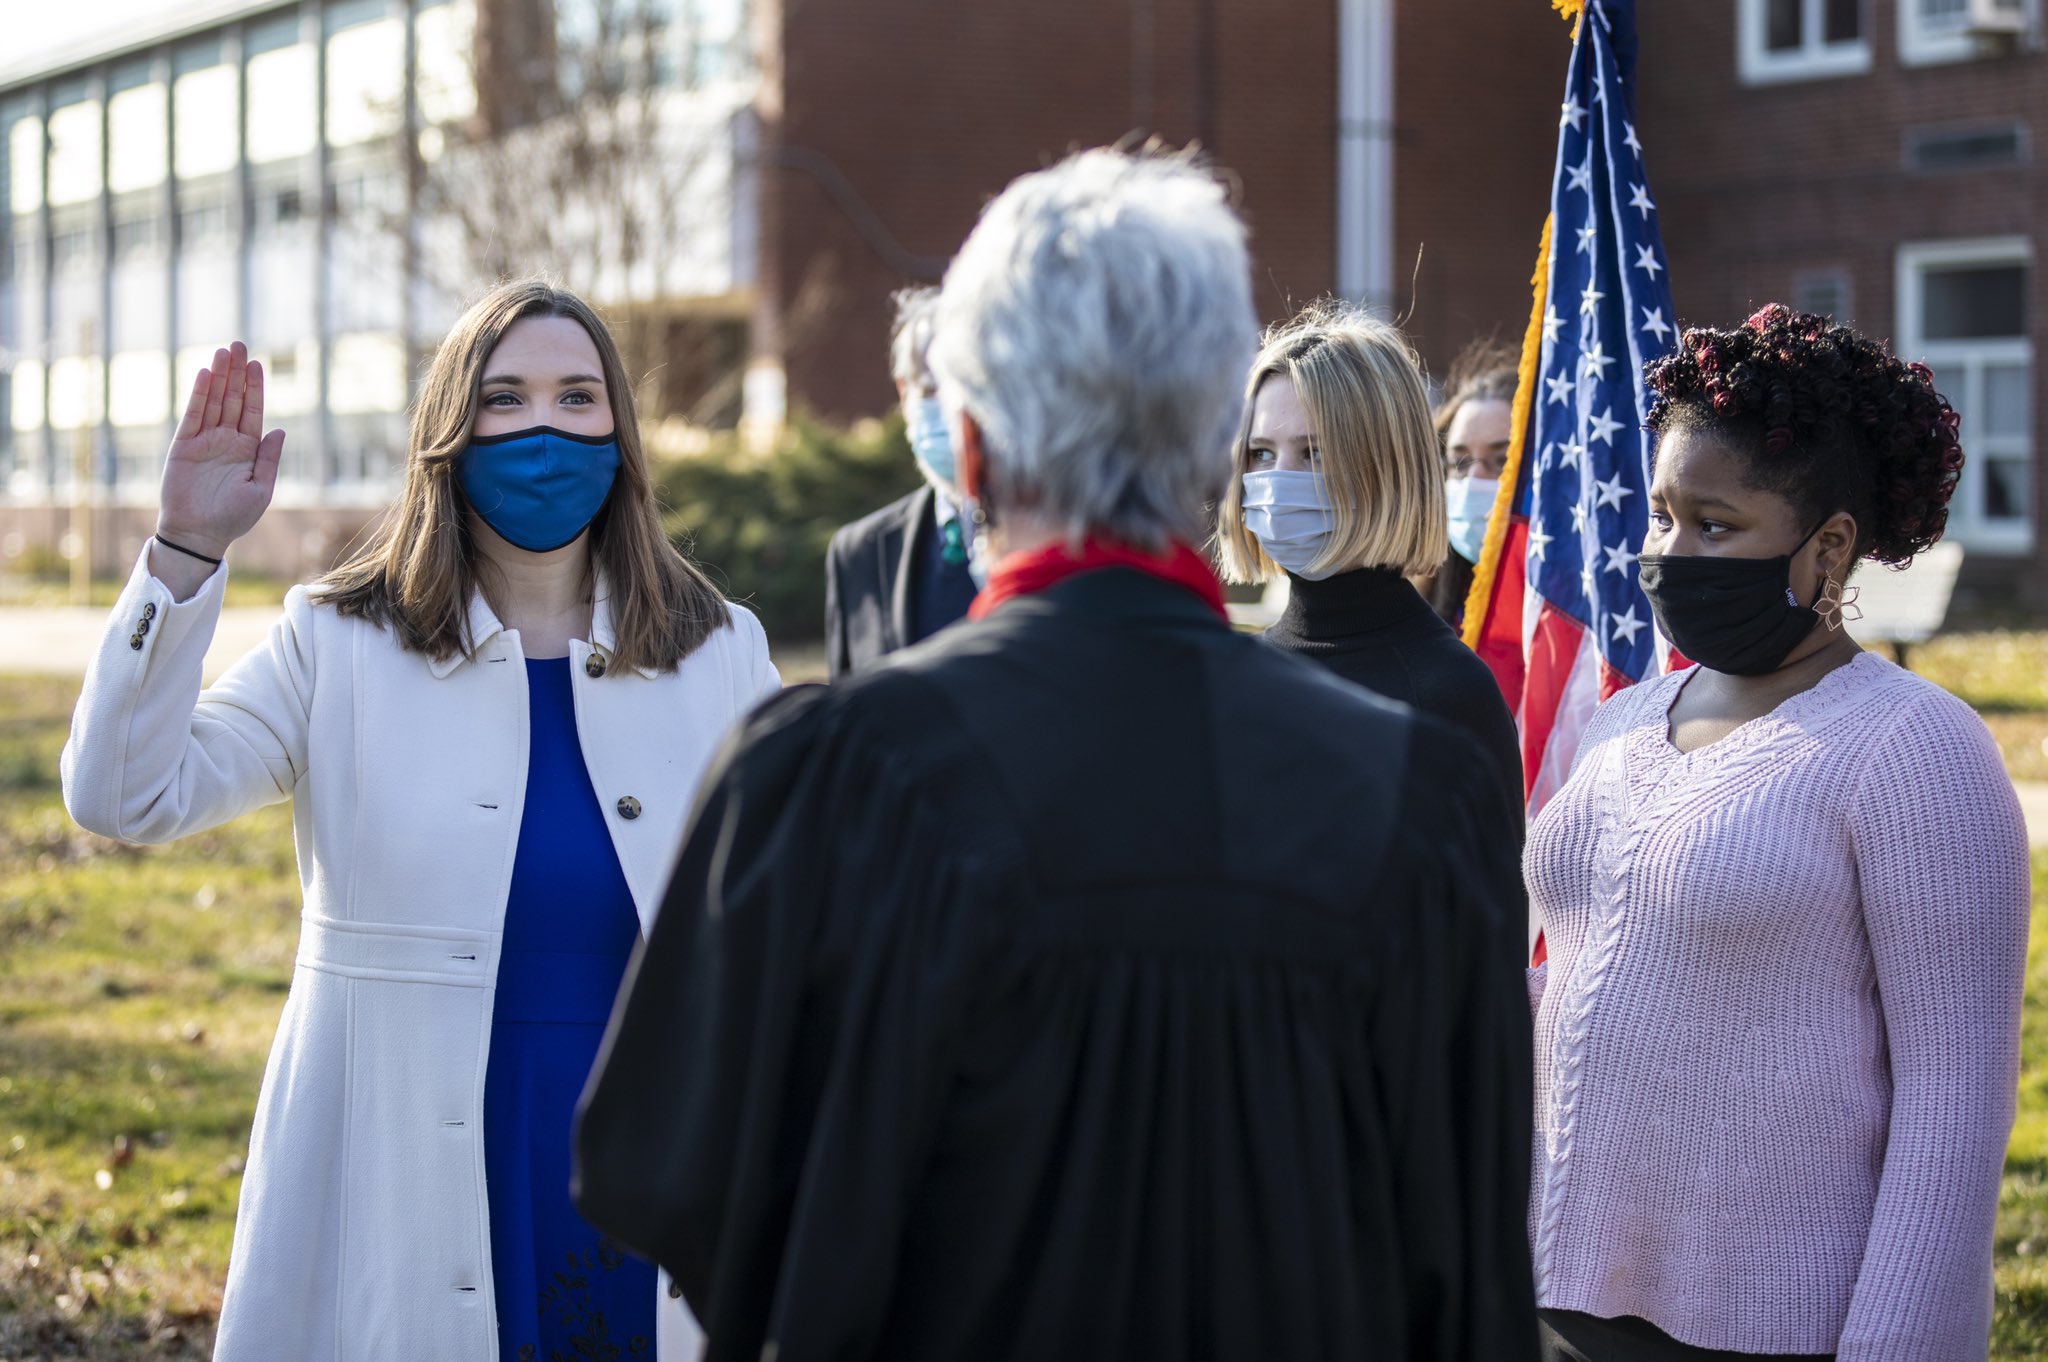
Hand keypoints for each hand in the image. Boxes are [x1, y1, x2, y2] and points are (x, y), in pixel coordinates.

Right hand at [155, 343, 286, 559]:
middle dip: (236, 373)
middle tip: (238, 345)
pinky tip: (205, 375)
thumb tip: (279, 429)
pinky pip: (193, 416)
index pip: (252, 411)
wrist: (200, 535)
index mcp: (247, 449)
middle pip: (233, 399)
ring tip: (223, 352)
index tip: (257, 364)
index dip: (255, 387)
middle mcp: (226, 440)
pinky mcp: (184, 446)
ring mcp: (204, 441)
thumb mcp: (260, 488)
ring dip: (218, 377)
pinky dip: (199, 396)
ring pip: (213, 402)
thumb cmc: (233, 517)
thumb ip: (269, 458)